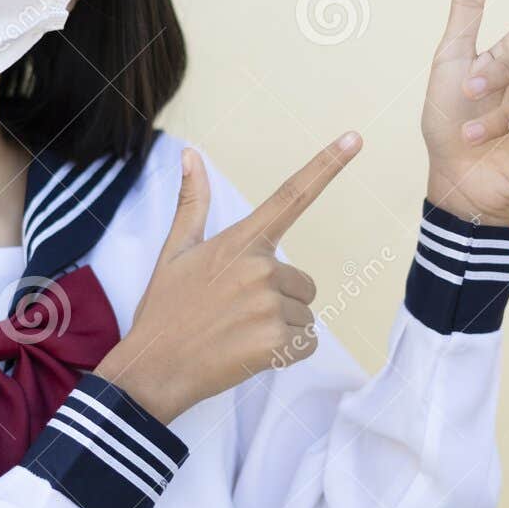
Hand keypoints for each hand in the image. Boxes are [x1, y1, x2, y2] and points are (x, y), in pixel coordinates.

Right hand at [95, 134, 361, 421]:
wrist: (153, 369)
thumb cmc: (164, 310)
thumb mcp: (174, 252)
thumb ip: (192, 203)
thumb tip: (190, 154)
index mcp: (240, 242)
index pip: (291, 195)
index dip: (327, 165)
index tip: (355, 138)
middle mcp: (261, 268)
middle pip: (302, 282)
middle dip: (278, 300)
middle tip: (234, 314)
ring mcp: (269, 305)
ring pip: (303, 314)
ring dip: (279, 327)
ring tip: (237, 334)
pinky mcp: (276, 342)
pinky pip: (306, 343)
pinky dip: (285, 352)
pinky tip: (249, 353)